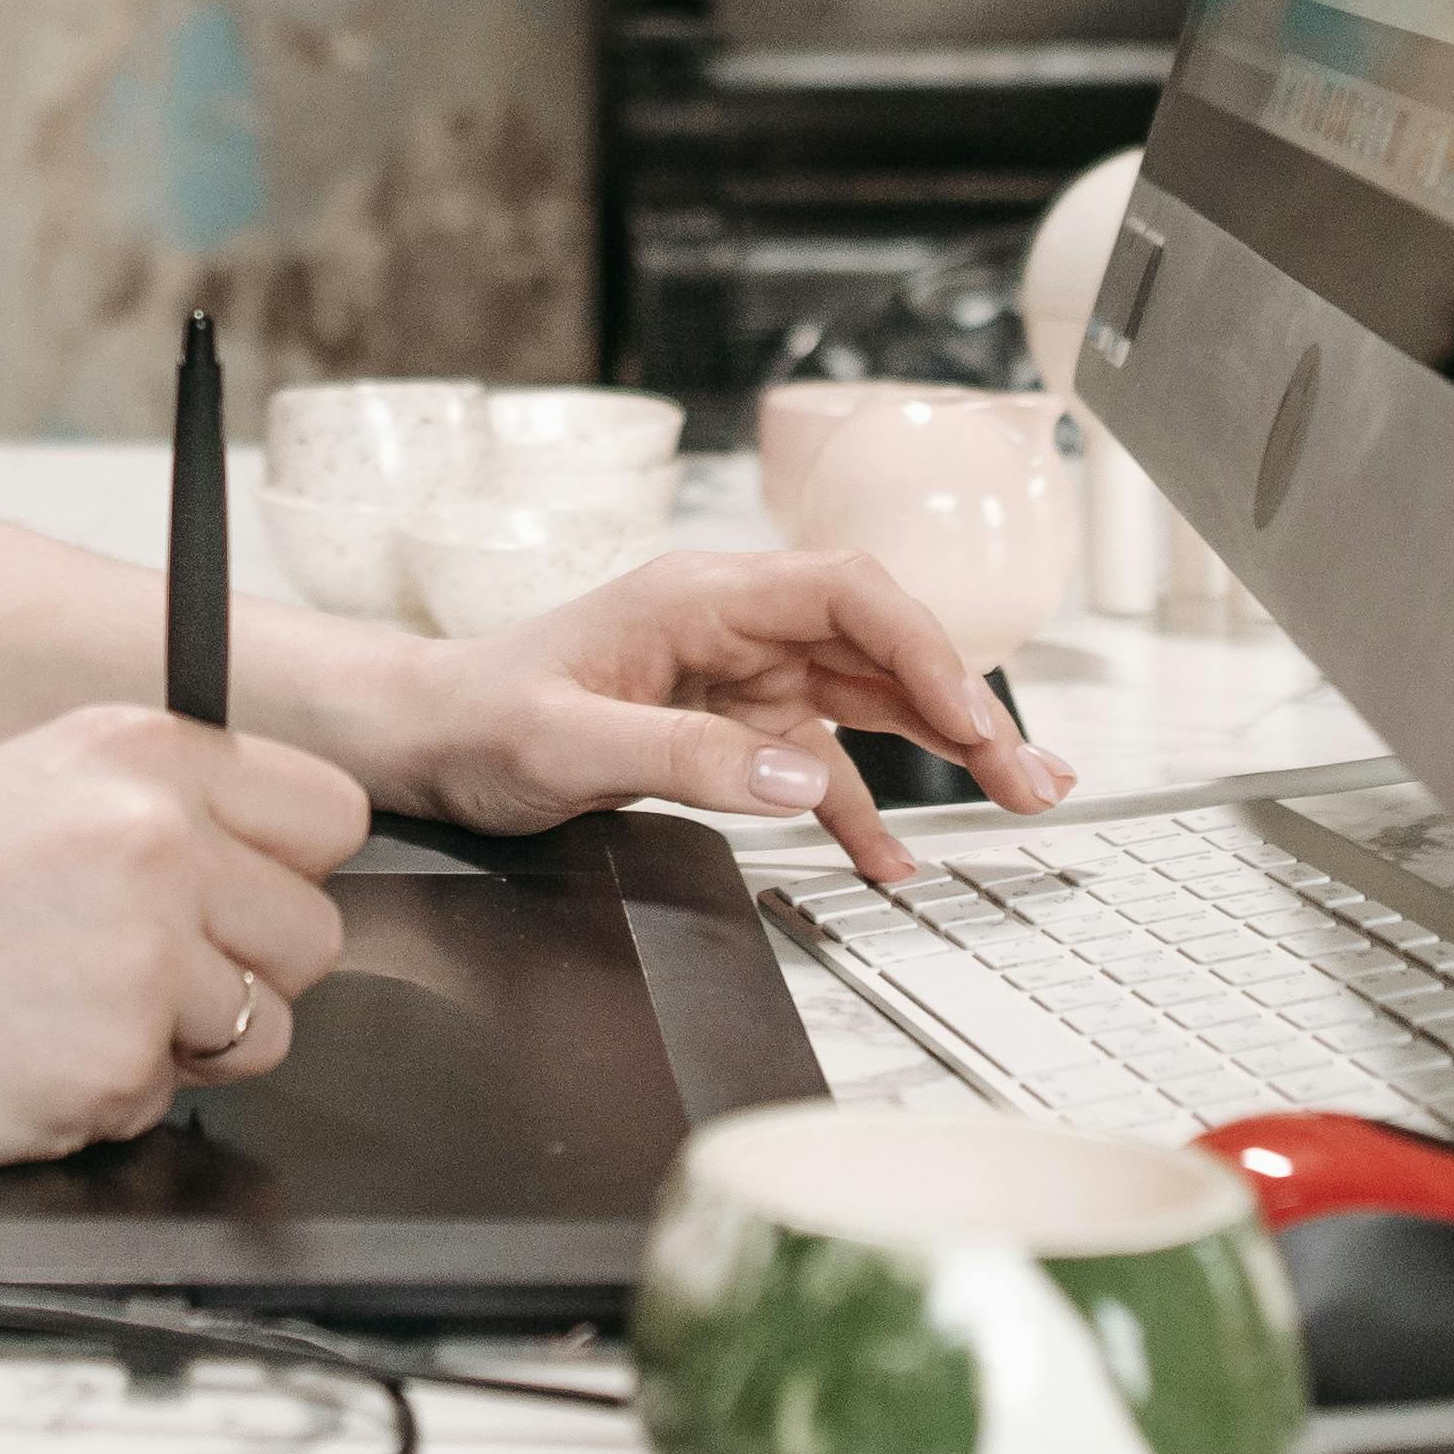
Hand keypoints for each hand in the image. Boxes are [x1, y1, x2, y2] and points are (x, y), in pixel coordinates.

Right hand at [0, 707, 369, 1172]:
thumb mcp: (28, 789)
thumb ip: (157, 811)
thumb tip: (276, 863)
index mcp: (140, 750)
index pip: (329, 813)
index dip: (281, 871)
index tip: (228, 896)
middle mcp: (158, 836)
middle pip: (316, 933)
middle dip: (240, 971)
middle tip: (121, 972)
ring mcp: (143, 953)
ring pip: (265, 1030)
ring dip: (181, 1046)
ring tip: (58, 1012)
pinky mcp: (113, 1063)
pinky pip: (171, 1104)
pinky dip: (104, 1102)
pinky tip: (17, 1060)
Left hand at [343, 552, 1076, 883]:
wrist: (422, 737)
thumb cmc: (478, 719)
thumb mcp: (568, 746)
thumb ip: (687, 757)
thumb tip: (800, 780)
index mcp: (701, 596)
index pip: (847, 595)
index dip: (924, 650)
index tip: (972, 721)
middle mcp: (733, 623)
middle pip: (878, 645)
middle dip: (963, 704)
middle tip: (1032, 775)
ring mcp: (737, 675)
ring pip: (866, 699)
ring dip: (942, 746)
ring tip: (1017, 798)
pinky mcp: (727, 728)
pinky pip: (817, 762)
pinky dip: (861, 808)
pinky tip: (897, 857)